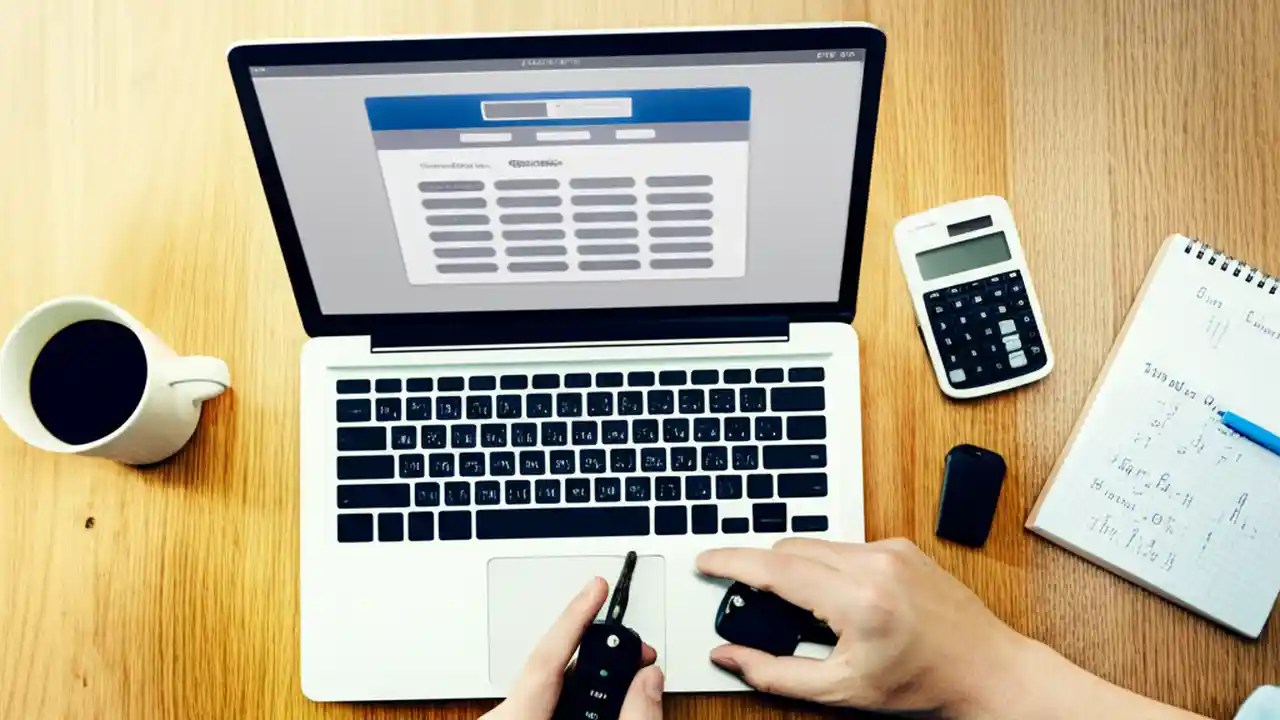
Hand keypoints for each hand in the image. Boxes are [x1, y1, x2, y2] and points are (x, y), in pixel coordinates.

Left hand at [482, 576, 663, 719]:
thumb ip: (632, 716)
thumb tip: (647, 680)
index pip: (547, 658)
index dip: (575, 617)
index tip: (595, 588)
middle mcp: (506, 718)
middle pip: (550, 669)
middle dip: (596, 651)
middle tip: (637, 651)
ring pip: (548, 685)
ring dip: (588, 677)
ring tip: (627, 679)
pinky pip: (542, 700)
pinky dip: (571, 694)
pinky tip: (596, 698)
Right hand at [696, 538, 1027, 715]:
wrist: (987, 672)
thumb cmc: (925, 685)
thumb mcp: (842, 691)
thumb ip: (775, 673)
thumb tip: (730, 656)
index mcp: (859, 600)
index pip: (776, 568)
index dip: (731, 562)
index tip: (706, 560)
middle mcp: (875, 563)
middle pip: (790, 549)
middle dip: (764, 572)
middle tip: (757, 607)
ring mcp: (891, 549)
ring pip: (816, 544)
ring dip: (798, 569)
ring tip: (810, 612)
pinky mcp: (901, 546)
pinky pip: (844, 545)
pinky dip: (828, 566)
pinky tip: (841, 600)